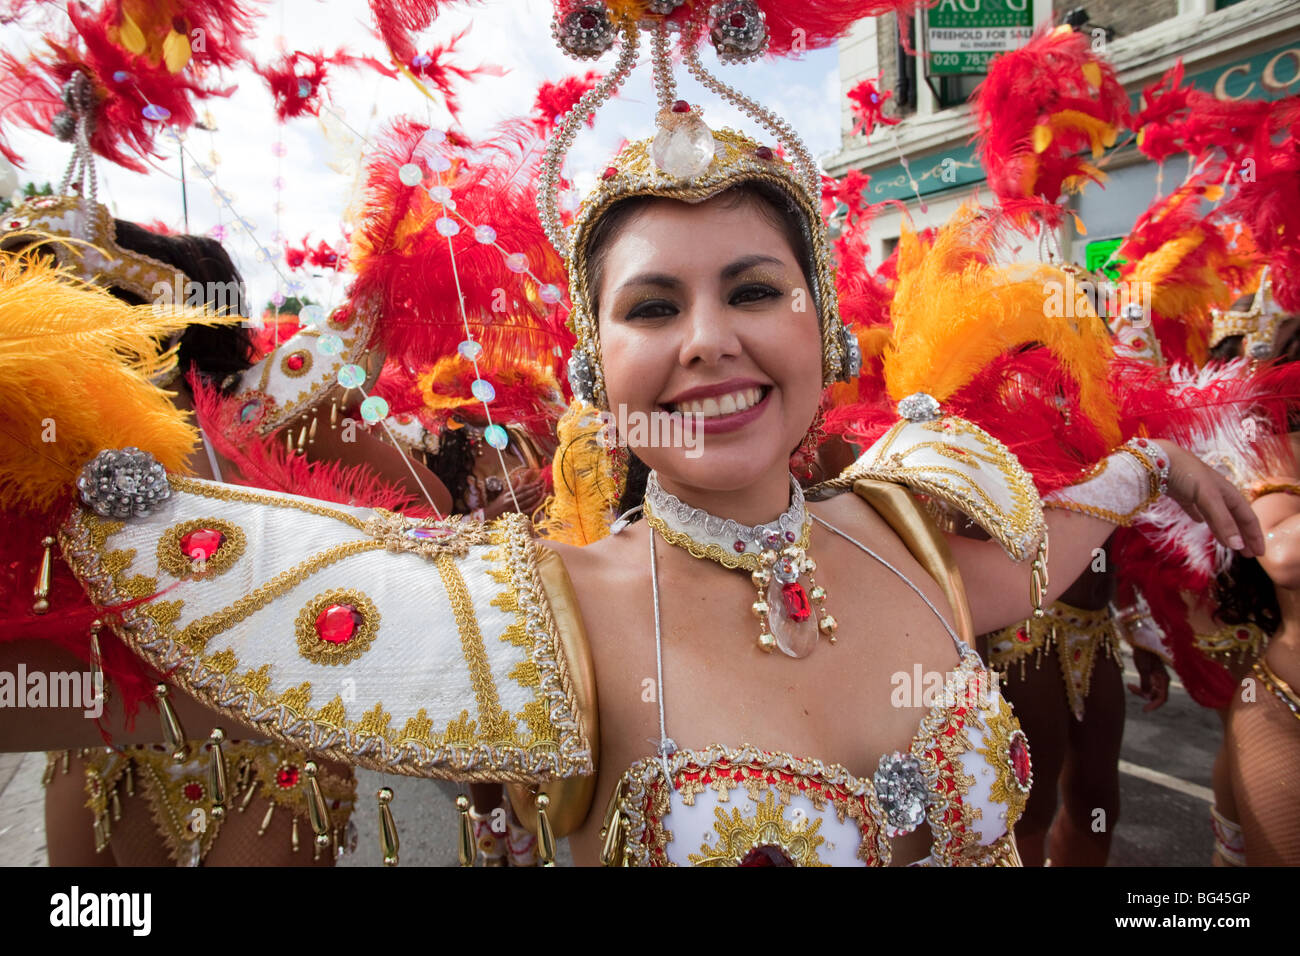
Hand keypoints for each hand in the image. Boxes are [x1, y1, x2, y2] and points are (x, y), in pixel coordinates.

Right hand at [483, 471, 545, 518]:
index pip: (521, 489)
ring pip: (525, 502)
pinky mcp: (514, 516)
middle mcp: (510, 500)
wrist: (489, 516)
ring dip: (533, 498)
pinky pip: (523, 512)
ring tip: (540, 493)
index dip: (529, 485)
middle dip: (533, 490)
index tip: (537, 482)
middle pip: (524, 494)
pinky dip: (530, 508)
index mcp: (508, 495)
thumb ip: (511, 486)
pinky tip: (536, 506)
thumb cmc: (497, 504)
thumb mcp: (503, 494)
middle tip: (541, 486)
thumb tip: (518, 477)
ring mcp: (512, 508)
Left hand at [1127, 647, 1169, 711]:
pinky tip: (1129, 685)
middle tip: (1131, 688)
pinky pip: (1146, 687)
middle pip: (1155, 696)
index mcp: (1164, 679)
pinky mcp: (1151, 677)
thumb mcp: (1143, 668)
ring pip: (1150, 692)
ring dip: (1140, 691)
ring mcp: (1157, 679)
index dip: (1154, 705)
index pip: (1162, 698)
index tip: (1144, 710)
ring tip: (1129, 686)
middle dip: (1143, 695)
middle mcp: (1162, 680)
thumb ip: (1146, 682)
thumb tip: (1147, 696)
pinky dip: (1139, 688)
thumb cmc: (1143, 653)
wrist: (1140, 642)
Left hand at [1154, 440, 1265, 557]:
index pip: (1247, 518)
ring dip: (1225, 531)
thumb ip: (1223, 521)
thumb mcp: (1208, 498)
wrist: (1158, 458)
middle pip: (1235, 518)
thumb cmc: (1188, 474)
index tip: (1260, 554)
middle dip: (1243, 536)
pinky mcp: (1182, 494)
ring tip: (1230, 545)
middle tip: (1249, 555)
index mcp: (1228, 493)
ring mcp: (1199, 493)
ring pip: (1217, 516)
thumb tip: (1238, 546)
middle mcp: (1217, 493)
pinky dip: (1200, 516)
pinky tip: (1199, 521)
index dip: (1254, 536)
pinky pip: (1195, 508)